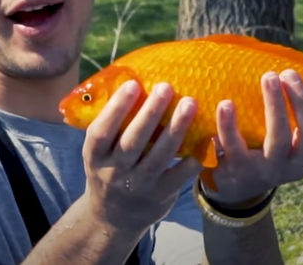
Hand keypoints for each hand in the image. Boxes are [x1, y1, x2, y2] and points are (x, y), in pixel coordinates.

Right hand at [81, 80, 202, 235]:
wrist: (112, 218)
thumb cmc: (108, 170)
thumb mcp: (98, 153)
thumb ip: (109, 126)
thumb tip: (129, 83)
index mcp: (95, 157)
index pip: (101, 131)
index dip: (116, 108)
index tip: (132, 84)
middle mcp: (114, 172)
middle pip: (134, 140)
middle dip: (151, 112)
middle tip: (166, 87)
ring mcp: (139, 185)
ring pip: (160, 155)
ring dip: (177, 128)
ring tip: (191, 103)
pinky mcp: (161, 195)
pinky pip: (181, 175)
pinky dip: (195, 157)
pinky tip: (208, 138)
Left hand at [203, 69, 302, 204]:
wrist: (232, 186)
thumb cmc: (263, 147)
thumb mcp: (286, 136)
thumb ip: (294, 112)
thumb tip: (295, 66)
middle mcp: (296, 166)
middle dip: (300, 100)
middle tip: (288, 73)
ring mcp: (268, 172)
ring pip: (278, 139)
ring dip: (275, 105)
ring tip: (268, 77)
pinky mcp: (240, 173)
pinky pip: (235, 147)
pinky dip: (229, 124)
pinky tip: (226, 103)